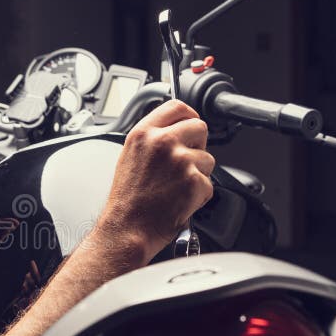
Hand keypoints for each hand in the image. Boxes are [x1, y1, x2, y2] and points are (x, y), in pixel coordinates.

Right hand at [100, 99, 214, 261]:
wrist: (127, 228)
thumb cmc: (126, 200)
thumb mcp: (129, 157)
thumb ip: (151, 139)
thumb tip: (173, 131)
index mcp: (143, 134)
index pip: (177, 107)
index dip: (188, 116)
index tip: (188, 126)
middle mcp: (162, 142)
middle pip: (199, 127)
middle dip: (197, 145)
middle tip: (183, 164)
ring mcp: (181, 161)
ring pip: (208, 158)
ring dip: (198, 173)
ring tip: (176, 187)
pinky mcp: (194, 181)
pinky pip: (209, 183)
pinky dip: (199, 195)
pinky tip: (180, 200)